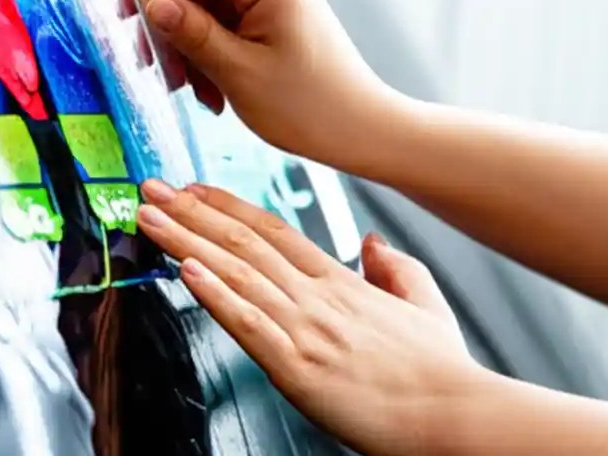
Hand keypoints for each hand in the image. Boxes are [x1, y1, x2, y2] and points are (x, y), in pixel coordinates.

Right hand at [125, 0, 400, 166]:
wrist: (360, 128)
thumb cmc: (314, 108)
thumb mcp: (241, 75)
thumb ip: (193, 33)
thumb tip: (152, 4)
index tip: (137, 23)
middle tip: (149, 44)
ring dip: (178, 27)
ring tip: (182, 81)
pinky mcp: (265, 9)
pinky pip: (214, 7)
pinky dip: (198, 40)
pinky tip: (202, 83)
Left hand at [137, 179, 490, 455]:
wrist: (457, 416)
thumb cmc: (442, 373)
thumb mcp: (426, 306)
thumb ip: (396, 269)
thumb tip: (372, 241)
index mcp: (341, 284)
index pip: (274, 233)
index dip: (229, 208)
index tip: (194, 190)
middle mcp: (317, 299)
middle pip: (244, 244)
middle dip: (191, 214)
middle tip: (152, 190)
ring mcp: (306, 329)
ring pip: (236, 275)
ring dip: (187, 243)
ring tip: (150, 219)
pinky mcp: (298, 367)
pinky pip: (248, 324)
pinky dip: (215, 296)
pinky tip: (186, 273)